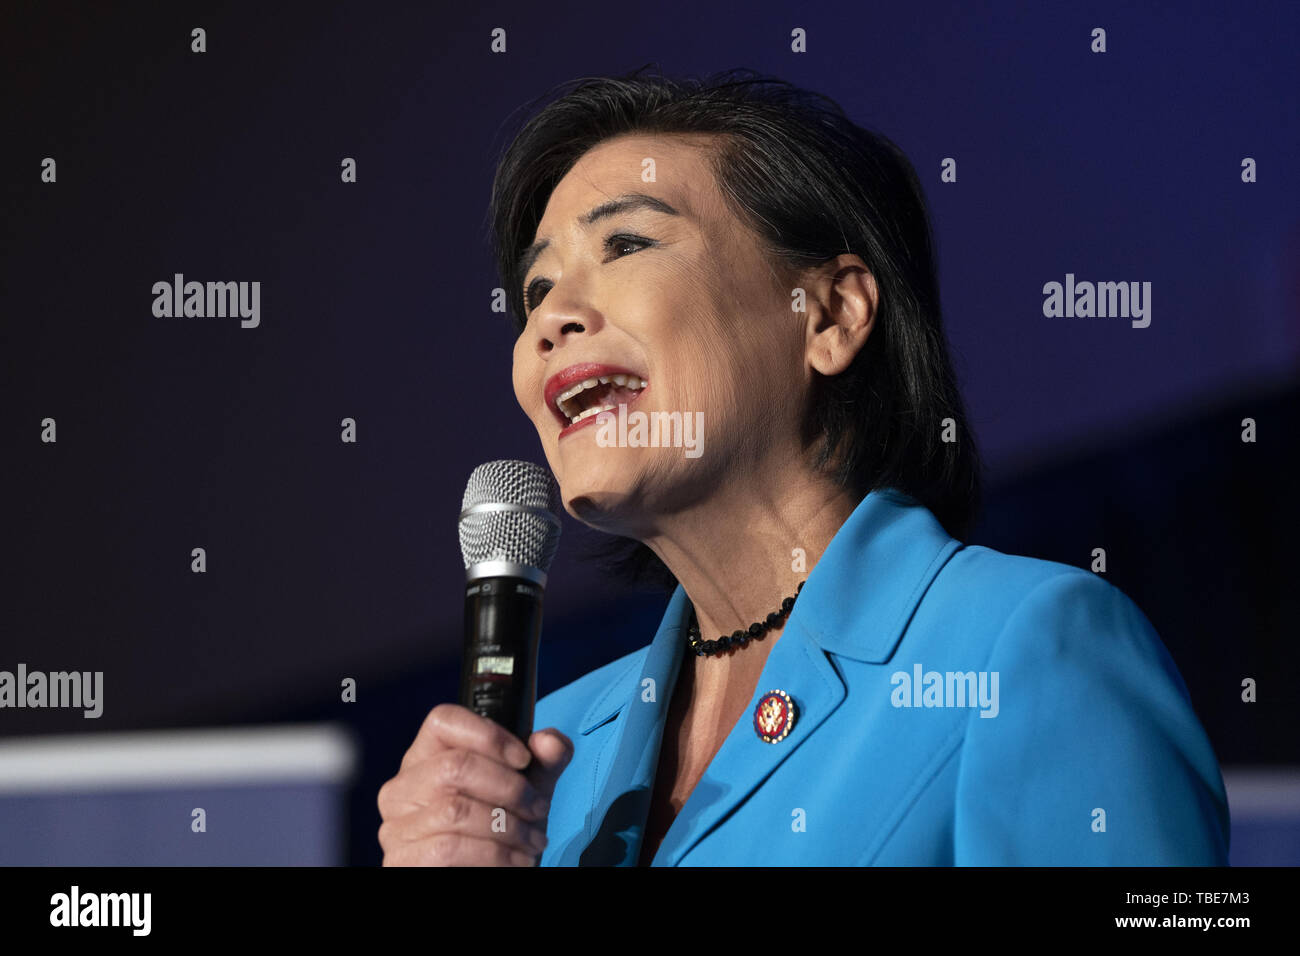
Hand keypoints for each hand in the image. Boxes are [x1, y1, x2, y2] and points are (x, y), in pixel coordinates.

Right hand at [378, 703, 573, 865]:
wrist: (482, 874)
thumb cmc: (498, 832)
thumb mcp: (526, 793)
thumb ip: (543, 763)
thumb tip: (550, 742)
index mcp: (426, 758)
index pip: (443, 721)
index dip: (488, 734)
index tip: (524, 758)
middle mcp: (403, 787)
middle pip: (455, 765)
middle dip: (509, 787)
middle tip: (537, 808)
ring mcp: (397, 825)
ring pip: (455, 810)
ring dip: (507, 826)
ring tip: (534, 840)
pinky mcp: (401, 860)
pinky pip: (449, 848)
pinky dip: (494, 854)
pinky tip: (517, 860)